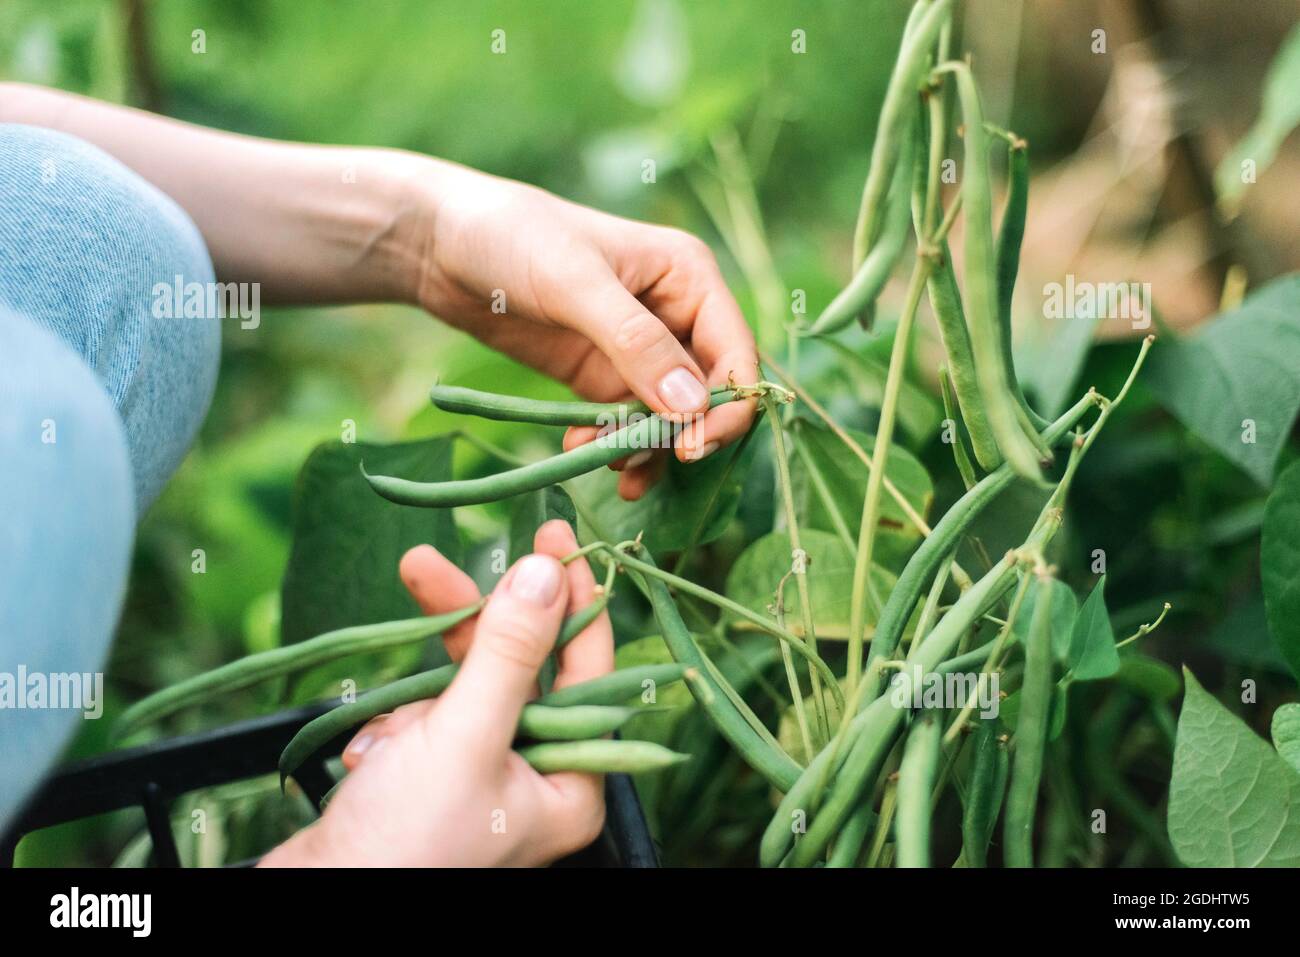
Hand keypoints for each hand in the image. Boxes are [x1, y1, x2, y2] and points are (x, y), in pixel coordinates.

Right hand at [259, 520, 612, 866]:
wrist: (311, 905)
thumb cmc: (404, 844)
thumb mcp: (464, 737)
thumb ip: (509, 654)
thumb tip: (546, 575)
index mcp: (571, 785)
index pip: (589, 671)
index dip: (571, 600)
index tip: (551, 538)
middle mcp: (533, 782)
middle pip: (515, 671)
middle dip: (466, 630)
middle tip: (426, 565)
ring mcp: (479, 780)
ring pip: (458, 691)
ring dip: (415, 699)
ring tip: (387, 738)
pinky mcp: (428, 780)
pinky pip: (419, 720)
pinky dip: (391, 729)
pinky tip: (369, 764)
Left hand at [408, 161, 758, 498]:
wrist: (442, 244)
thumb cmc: (512, 237)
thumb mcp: (575, 285)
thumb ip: (636, 344)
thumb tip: (692, 407)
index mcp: (688, 277)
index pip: (735, 352)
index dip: (727, 405)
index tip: (694, 448)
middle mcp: (675, 315)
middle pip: (709, 393)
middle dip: (683, 435)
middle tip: (642, 464)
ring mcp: (639, 350)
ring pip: (668, 418)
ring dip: (645, 449)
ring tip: (608, 467)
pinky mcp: (601, 376)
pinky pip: (626, 423)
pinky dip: (613, 446)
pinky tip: (581, 452)